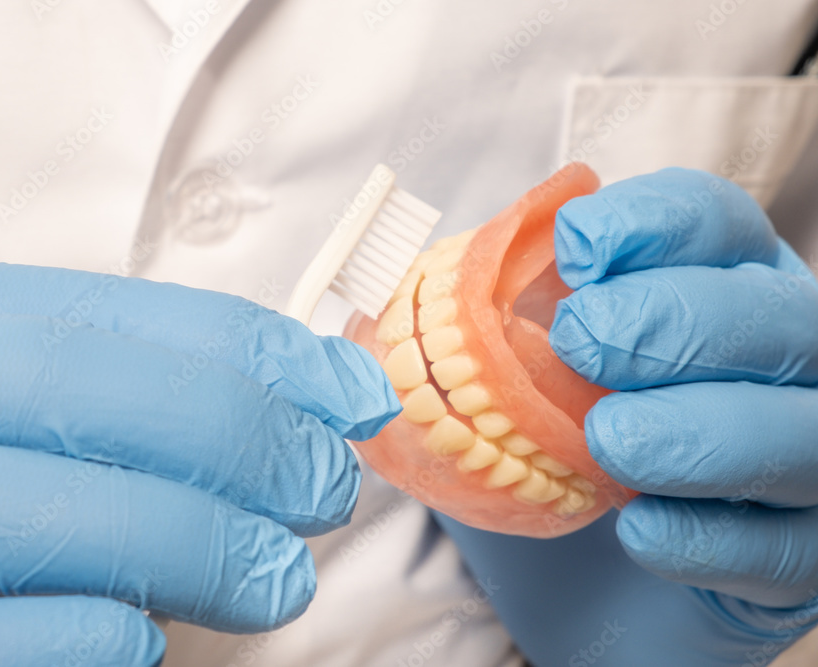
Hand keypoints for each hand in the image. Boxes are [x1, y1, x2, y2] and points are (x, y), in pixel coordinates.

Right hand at [0, 263, 398, 665]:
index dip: (255, 358)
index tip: (347, 400)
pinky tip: (139, 639)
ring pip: (34, 523)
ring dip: (188, 550)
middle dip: (237, 442)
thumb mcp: (3, 357)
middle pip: (80, 395)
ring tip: (274, 578)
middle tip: (322, 490)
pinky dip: (65, 639)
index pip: (119, 314)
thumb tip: (333, 385)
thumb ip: (154, 363)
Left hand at [436, 168, 817, 665]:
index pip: (713, 225)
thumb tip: (436, 289)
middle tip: (583, 342)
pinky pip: (782, 546)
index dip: (652, 224)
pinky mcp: (798, 551)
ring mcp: (802, 453)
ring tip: (611, 441)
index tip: (572, 247)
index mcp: (722, 287)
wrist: (602, 572)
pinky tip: (639, 530)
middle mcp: (781, 359)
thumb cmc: (563, 442)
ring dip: (703, 428)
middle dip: (676, 320)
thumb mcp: (522, 367)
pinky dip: (710, 536)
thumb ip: (496, 319)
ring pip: (798, 430)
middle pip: (772, 316)